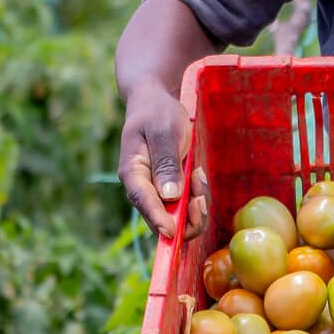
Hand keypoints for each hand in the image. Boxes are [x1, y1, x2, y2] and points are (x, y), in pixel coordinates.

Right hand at [119, 80, 208, 240]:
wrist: (154, 101)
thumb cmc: (157, 113)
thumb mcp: (164, 132)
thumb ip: (166, 163)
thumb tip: (169, 196)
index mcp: (132, 172)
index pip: (143, 201)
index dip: (158, 219)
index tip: (172, 232)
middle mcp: (141, 186)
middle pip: (160, 217)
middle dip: (185, 216)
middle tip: (201, 198)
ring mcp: (154, 189)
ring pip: (175, 214)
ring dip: (193, 205)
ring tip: (199, 176)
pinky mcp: (167, 188)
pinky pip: (183, 204)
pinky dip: (195, 195)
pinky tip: (198, 175)